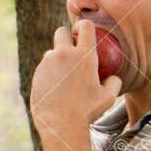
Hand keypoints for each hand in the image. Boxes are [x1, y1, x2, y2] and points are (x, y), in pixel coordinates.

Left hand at [29, 19, 122, 141]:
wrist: (60, 125)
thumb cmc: (87, 112)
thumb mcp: (108, 97)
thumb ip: (114, 82)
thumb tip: (113, 78)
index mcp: (84, 55)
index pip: (85, 26)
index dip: (84, 26)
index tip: (83, 32)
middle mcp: (64, 54)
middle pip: (61, 31)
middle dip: (66, 36)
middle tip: (71, 48)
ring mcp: (47, 64)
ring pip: (51, 52)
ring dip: (57, 58)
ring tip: (64, 76)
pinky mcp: (36, 75)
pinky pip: (43, 68)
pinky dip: (48, 73)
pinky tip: (55, 88)